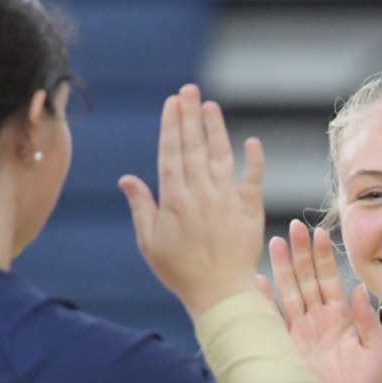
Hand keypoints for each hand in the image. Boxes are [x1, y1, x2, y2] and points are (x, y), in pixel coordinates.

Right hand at [118, 84, 264, 318]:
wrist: (220, 293)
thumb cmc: (180, 271)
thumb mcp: (150, 242)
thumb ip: (141, 206)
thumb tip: (126, 178)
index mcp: (174, 199)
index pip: (171, 153)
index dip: (172, 125)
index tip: (173, 102)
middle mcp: (200, 193)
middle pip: (194, 146)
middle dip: (190, 115)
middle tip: (189, 89)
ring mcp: (226, 200)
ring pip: (221, 156)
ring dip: (216, 129)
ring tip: (210, 106)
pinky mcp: (250, 210)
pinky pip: (253, 179)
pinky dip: (254, 160)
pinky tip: (251, 141)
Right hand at [267, 220, 381, 382]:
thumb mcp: (376, 351)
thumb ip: (368, 320)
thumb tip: (361, 289)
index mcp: (340, 320)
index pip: (329, 279)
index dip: (323, 256)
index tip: (319, 233)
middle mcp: (316, 323)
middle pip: (305, 280)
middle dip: (300, 253)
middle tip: (294, 226)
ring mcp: (298, 335)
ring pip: (288, 294)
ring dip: (281, 269)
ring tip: (275, 242)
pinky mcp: (285, 349)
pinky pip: (272, 321)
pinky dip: (263, 302)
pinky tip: (255, 282)